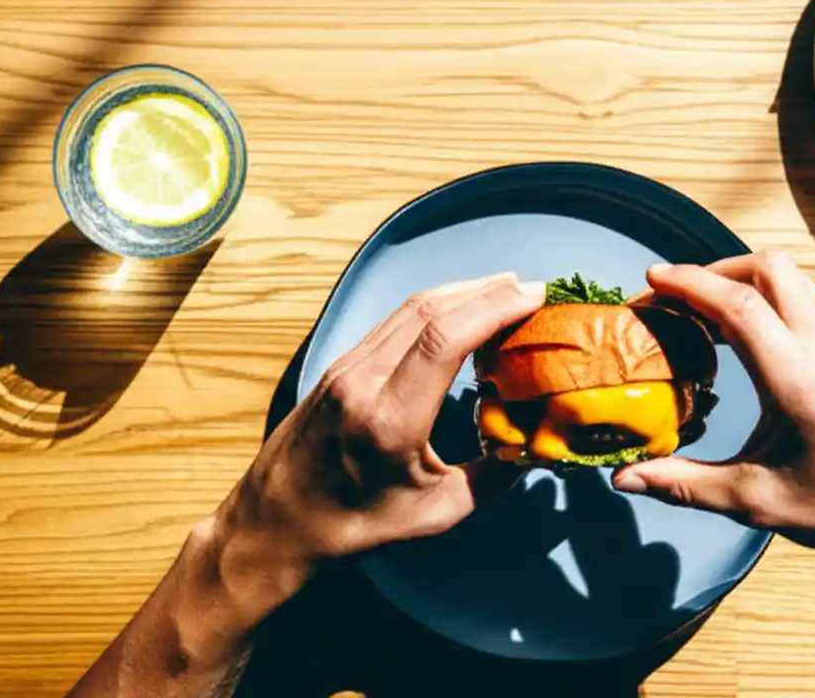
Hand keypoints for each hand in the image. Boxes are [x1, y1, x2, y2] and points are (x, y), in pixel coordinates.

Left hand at [213, 273, 541, 612]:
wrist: (277, 519)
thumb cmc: (355, 524)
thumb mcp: (435, 513)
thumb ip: (492, 479)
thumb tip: (537, 447)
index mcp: (389, 420)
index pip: (443, 340)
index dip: (493, 308)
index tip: (535, 298)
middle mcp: (364, 382)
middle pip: (430, 310)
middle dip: (487, 291)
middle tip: (534, 289)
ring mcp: (347, 367)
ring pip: (411, 308)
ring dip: (463, 292)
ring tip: (507, 290)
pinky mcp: (341, 363)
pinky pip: (395, 320)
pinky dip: (437, 306)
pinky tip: (463, 310)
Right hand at [612, 252, 814, 555]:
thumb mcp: (753, 498)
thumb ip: (684, 483)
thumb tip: (624, 479)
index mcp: (798, 379)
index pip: (739, 305)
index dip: (690, 283)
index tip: (651, 279)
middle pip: (770, 269)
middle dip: (716, 270)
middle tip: (675, 298)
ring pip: (793, 282)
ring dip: (744, 282)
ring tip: (703, 317)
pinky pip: (806, 304)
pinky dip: (767, 301)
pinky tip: (743, 340)